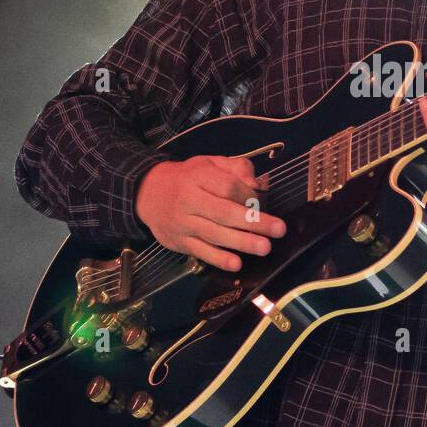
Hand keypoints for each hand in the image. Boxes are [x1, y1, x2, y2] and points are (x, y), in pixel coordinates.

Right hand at [135, 155, 286, 272]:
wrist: (148, 193)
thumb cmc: (188, 178)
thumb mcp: (210, 163)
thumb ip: (237, 168)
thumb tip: (258, 184)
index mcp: (198, 176)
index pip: (226, 187)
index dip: (247, 195)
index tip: (263, 200)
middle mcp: (188, 200)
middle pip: (224, 211)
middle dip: (253, 222)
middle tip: (278, 229)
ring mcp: (183, 223)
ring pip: (214, 234)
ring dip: (241, 242)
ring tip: (264, 247)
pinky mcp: (179, 242)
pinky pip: (201, 251)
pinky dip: (218, 258)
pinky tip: (236, 264)